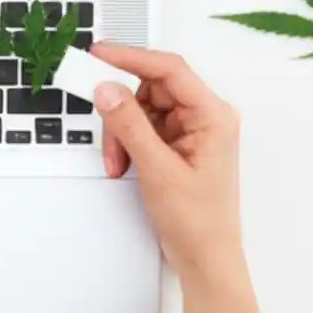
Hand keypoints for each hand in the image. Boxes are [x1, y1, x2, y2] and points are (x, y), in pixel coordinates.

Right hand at [91, 43, 262, 312]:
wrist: (205, 258)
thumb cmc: (199, 221)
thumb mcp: (157, 169)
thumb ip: (129, 125)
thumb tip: (107, 90)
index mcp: (213, 115)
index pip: (169, 69)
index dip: (131, 57)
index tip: (100, 54)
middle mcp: (204, 117)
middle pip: (150, 89)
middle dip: (122, 113)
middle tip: (106, 132)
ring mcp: (189, 130)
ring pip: (140, 109)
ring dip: (122, 132)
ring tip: (119, 162)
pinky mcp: (176, 143)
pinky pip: (142, 127)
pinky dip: (126, 143)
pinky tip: (125, 164)